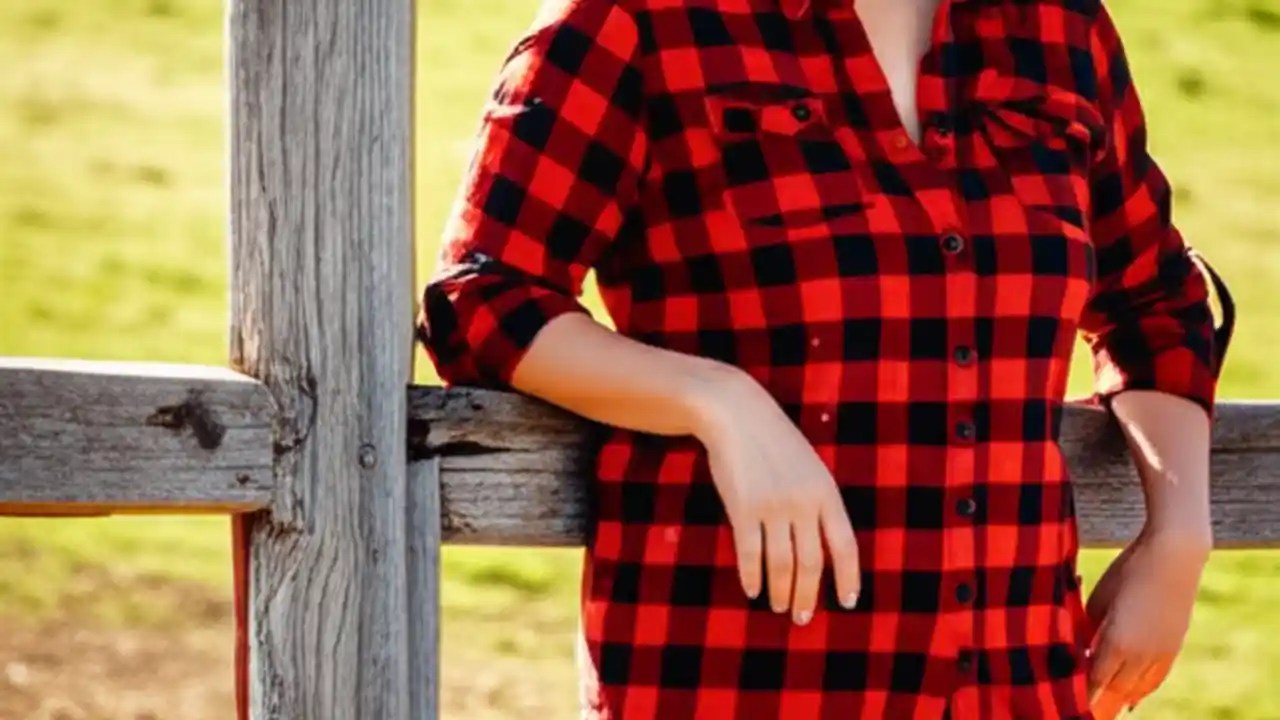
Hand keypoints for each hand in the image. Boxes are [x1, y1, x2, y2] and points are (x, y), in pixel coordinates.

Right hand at [689, 366, 860, 624]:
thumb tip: (822, 551)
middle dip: (808, 596)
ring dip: (781, 592)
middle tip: (802, 617)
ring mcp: (773, 505)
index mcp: (826, 492)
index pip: (845, 545)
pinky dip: (752, 577)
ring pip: (781, 564)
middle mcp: (803, 501)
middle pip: (811, 563)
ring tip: (779, 607)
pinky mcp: (743, 507)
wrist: (736, 414)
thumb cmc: (773, 443)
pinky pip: (749, 553)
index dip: (849, 578)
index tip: (847, 603)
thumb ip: (817, 503)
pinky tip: (752, 590)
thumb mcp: (809, 468)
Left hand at [1086, 528, 1210, 716]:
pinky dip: (1140, 692)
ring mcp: (1160, 653)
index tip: (1065, 702)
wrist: (1174, 556)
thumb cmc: (1127, 572)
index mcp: (1117, 642)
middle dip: (1097, 704)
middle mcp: (1141, 655)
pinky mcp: (1173, 648)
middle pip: (1115, 690)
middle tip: (1080, 713)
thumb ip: (1089, 630)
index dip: (1080, 693)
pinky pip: (1155, 680)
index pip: (1094, 680)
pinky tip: (1131, 700)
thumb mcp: (1098, 600)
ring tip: (1103, 712)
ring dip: (1118, 701)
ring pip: (1136, 689)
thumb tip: (1081, 650)